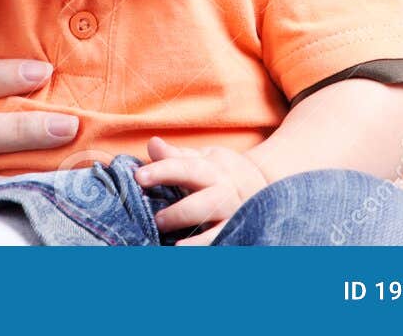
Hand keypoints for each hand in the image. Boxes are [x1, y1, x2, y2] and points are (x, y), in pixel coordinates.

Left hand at [136, 137, 270, 243]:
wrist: (264, 181)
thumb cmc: (219, 171)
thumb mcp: (201, 157)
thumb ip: (174, 155)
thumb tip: (152, 144)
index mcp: (211, 170)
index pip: (184, 168)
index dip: (161, 171)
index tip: (138, 177)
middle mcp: (224, 193)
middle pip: (201, 204)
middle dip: (178, 213)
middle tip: (157, 221)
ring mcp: (234, 216)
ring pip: (217, 230)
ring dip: (197, 241)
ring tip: (176, 249)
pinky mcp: (240, 233)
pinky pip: (227, 244)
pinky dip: (212, 252)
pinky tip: (196, 259)